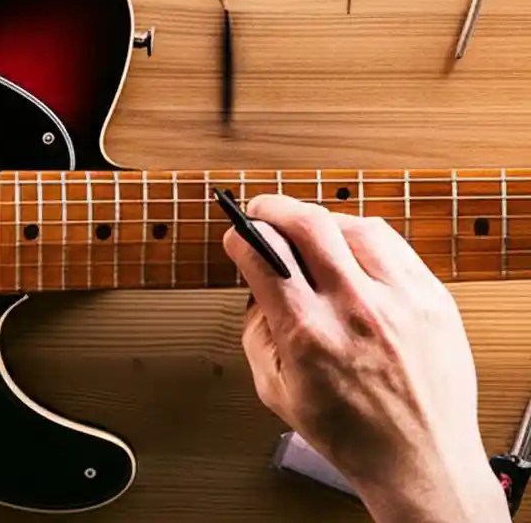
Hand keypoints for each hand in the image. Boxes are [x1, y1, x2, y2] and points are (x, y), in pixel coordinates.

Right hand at [223, 195, 508, 522]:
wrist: (421, 460)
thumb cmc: (353, 434)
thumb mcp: (275, 390)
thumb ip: (257, 333)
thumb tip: (256, 289)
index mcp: (309, 335)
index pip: (264, 256)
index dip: (241, 237)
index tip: (236, 236)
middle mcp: (357, 310)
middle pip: (308, 223)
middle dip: (274, 209)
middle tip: (263, 212)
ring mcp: (401, 300)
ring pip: (354, 224)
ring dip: (321, 220)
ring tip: (309, 233)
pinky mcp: (433, 298)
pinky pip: (393, 244)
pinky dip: (363, 236)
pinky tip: (351, 248)